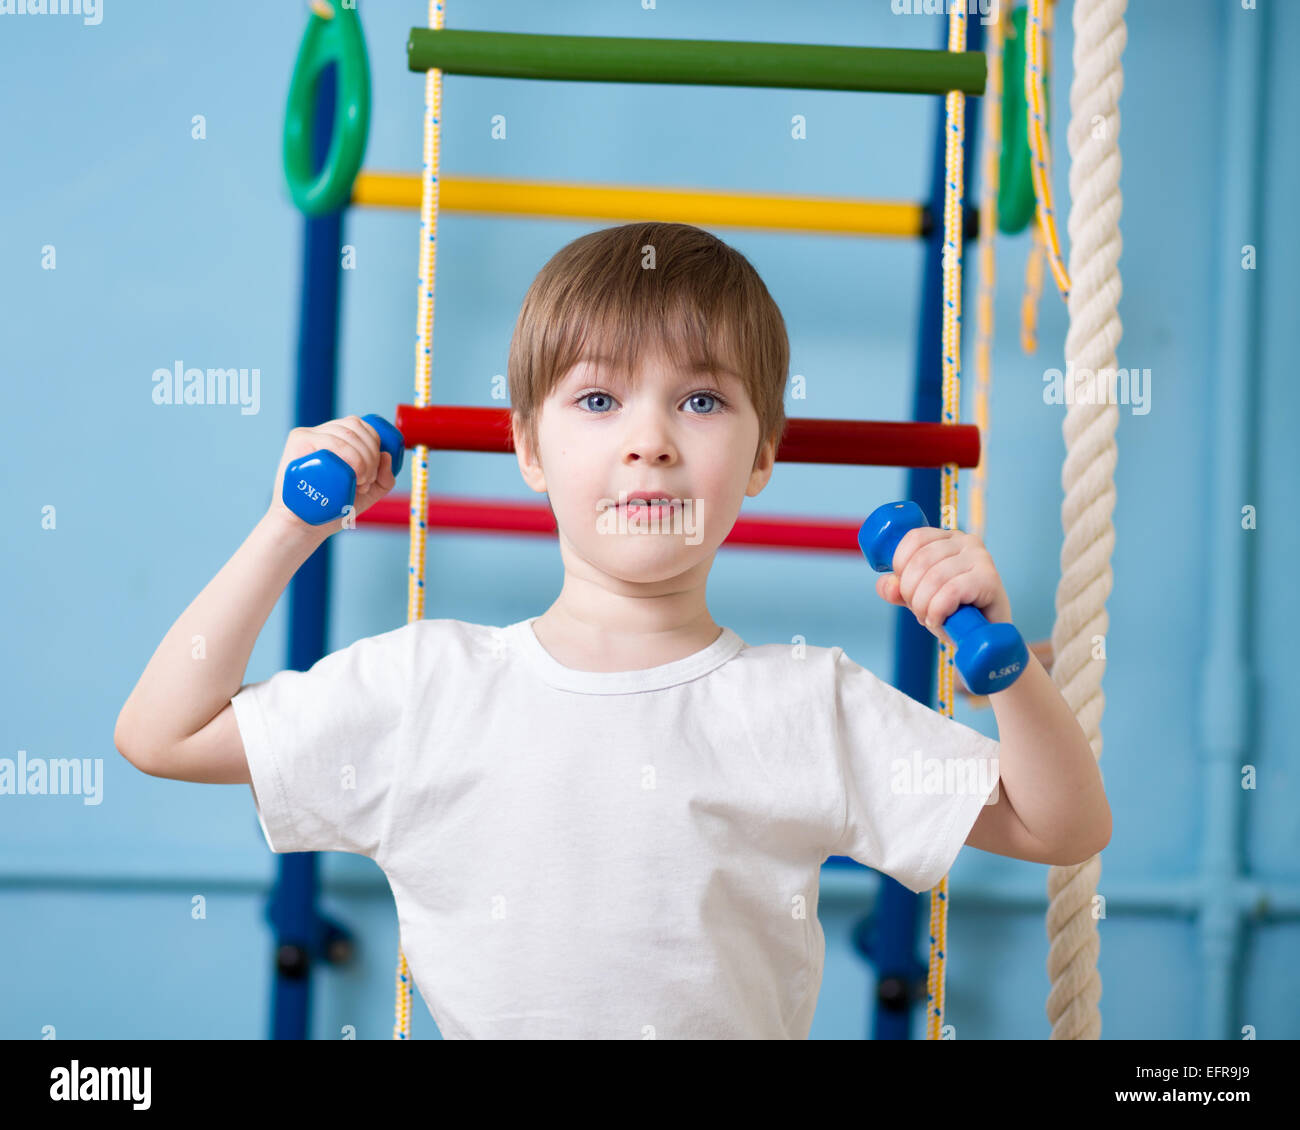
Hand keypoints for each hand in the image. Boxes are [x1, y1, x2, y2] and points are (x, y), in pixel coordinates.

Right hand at [266, 416, 397, 534]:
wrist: (303, 525)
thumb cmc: (332, 508)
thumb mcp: (367, 494)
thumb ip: (384, 478)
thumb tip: (387, 455)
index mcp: (336, 437)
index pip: (361, 426)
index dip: (375, 444)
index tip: (374, 473)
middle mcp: (321, 432)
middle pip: (355, 427)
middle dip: (371, 455)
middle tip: (367, 482)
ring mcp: (307, 436)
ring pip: (345, 435)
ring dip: (361, 460)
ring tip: (359, 484)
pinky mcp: (298, 444)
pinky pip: (329, 442)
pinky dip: (348, 458)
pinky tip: (351, 478)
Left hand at [874, 527, 1012, 648]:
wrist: (986, 637)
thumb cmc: (955, 613)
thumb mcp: (920, 598)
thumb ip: (898, 589)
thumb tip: (886, 584)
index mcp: (948, 538)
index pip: (914, 538)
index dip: (900, 564)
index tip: (904, 589)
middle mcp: (967, 541)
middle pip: (921, 560)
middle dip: (910, 592)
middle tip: (919, 611)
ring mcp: (980, 558)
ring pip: (933, 578)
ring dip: (923, 605)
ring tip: (929, 618)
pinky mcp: (989, 578)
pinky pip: (950, 591)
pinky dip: (937, 611)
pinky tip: (939, 621)